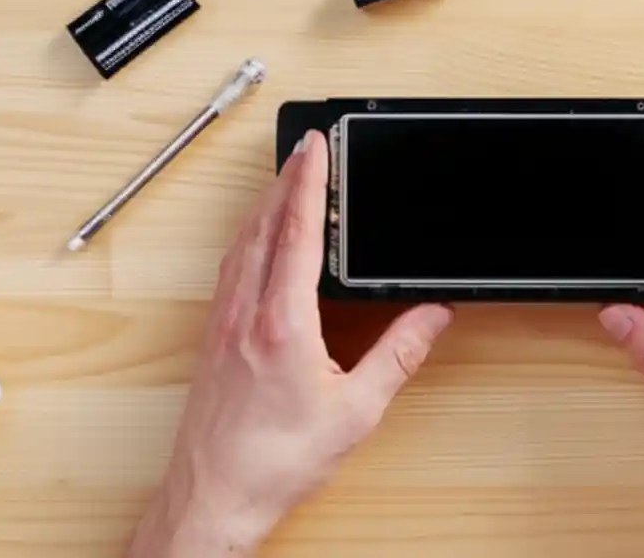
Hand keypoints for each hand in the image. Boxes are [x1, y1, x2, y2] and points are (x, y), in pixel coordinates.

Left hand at [127, 130, 451, 556]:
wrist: (214, 496)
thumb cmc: (275, 462)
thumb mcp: (356, 411)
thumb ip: (398, 356)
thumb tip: (432, 317)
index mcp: (283, 323)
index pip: (299, 233)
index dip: (310, 183)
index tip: (317, 147)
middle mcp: (246, 313)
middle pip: (265, 225)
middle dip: (287, 180)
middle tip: (306, 149)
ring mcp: (223, 322)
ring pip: (242, 243)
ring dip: (265, 205)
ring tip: (285, 181)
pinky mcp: (212, 337)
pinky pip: (230, 267)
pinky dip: (248, 236)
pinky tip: (256, 239)